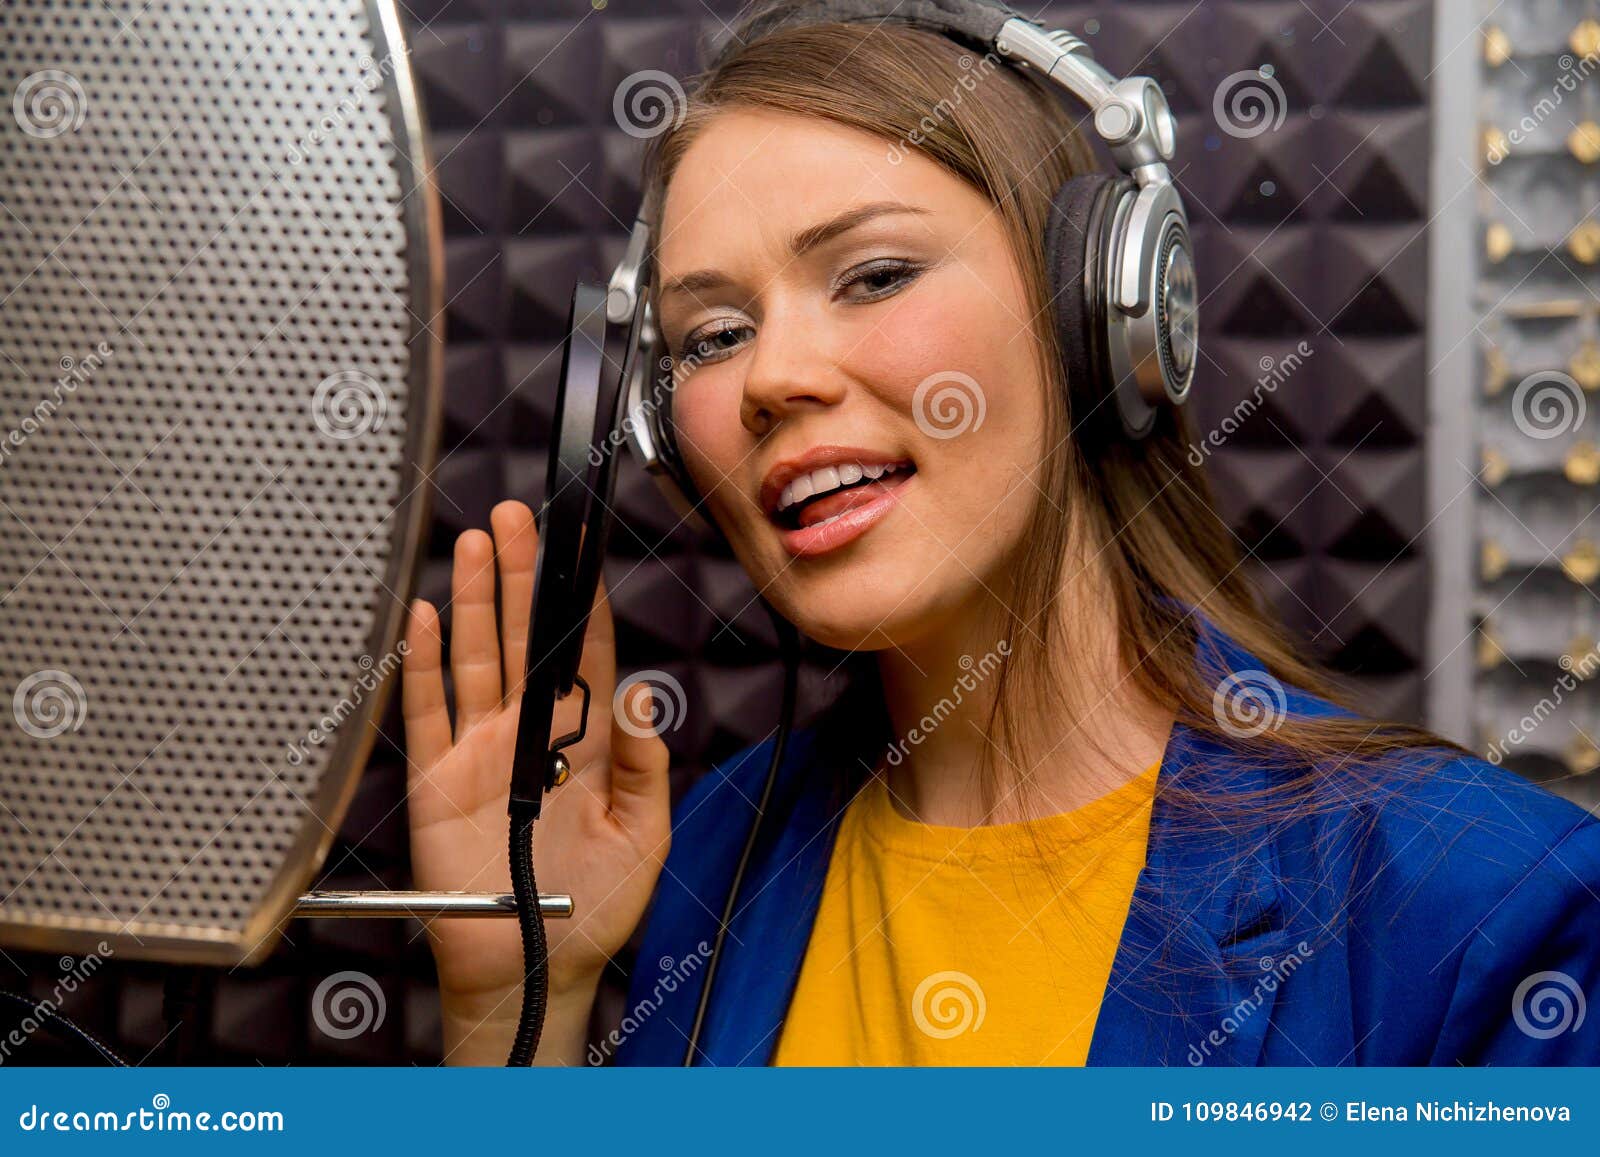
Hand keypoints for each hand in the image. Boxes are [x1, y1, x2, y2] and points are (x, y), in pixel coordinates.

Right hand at [401, 500, 670, 1059]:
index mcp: (584, 742)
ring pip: (477, 658)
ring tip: (479, 541)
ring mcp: (480, 752)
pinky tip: (427, 616)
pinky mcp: (436, 778)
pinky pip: (425, 711)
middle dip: (524, 578)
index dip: (581, 605)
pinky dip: (422, 664)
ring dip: (477, 600)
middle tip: (520, 519)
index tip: (581, 555)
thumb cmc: (594, 909)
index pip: (583, 657)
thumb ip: (646, 767)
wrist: (532, 970)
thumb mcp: (644, 837)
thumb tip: (648, 700)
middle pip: (526, 640)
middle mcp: (529, 735)